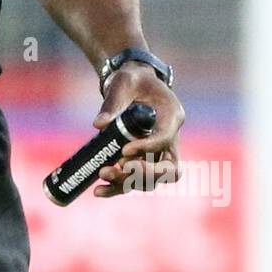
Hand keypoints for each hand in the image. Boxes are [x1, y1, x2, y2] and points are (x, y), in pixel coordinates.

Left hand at [90, 63, 184, 195]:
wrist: (133, 85)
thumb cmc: (132, 80)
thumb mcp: (123, 83)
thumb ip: (112, 102)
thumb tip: (99, 125)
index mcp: (172, 115)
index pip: (166, 138)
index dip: (147, 147)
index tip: (124, 150)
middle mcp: (171, 139)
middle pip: (168, 169)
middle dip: (144, 173)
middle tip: (120, 168)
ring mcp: (159, 153)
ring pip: (151, 180)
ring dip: (128, 183)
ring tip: (102, 176)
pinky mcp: (145, 161)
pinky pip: (135, 181)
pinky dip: (118, 188)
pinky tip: (98, 191)